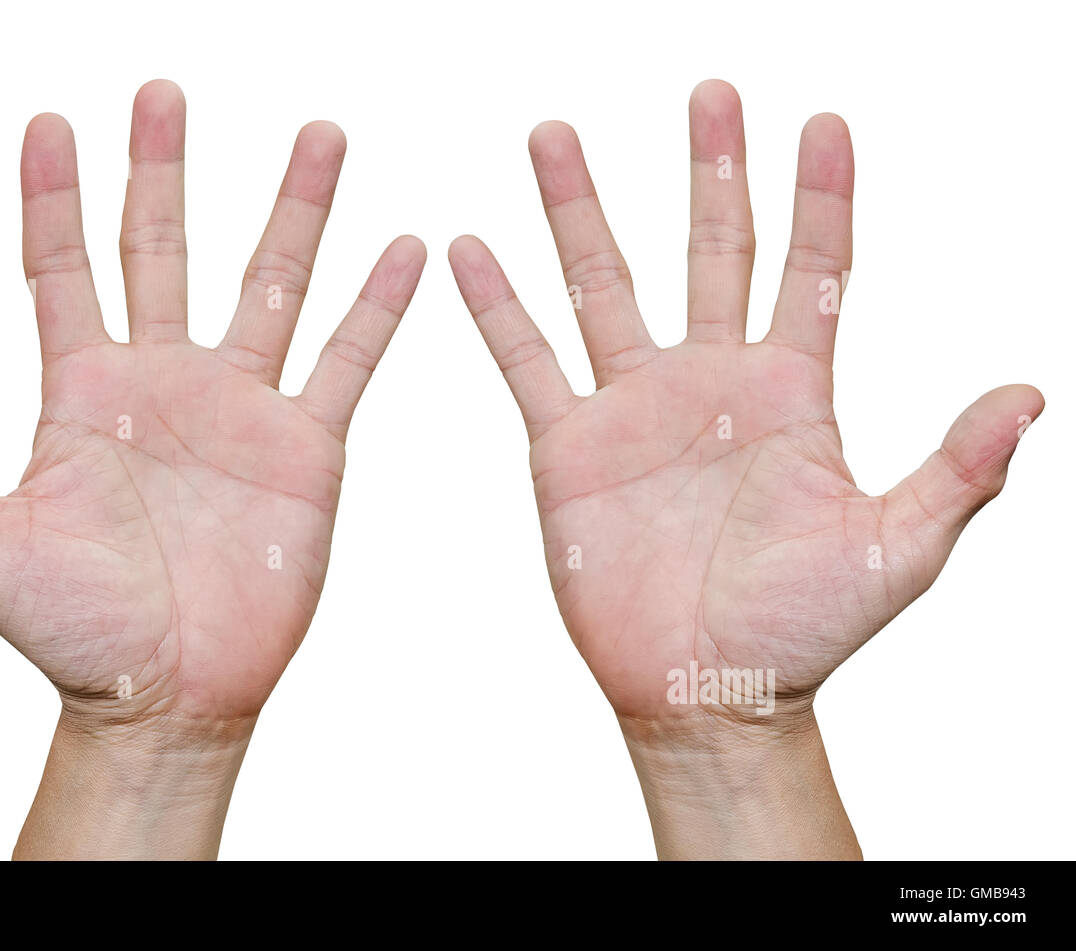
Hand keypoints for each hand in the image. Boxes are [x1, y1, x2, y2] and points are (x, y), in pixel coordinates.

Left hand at [0, 80, 424, 856]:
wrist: (169, 697)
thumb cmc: (72, 635)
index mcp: (82, 394)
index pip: (62, 270)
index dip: (52, 197)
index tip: (50, 122)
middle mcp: (164, 384)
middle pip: (163, 251)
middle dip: (163, 171)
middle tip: (164, 94)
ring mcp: (241, 409)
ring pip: (271, 285)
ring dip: (295, 210)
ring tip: (320, 135)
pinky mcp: (306, 448)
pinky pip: (347, 362)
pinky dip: (376, 307)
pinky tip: (406, 249)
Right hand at [449, 80, 1040, 855]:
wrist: (704, 693)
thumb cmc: (802, 632)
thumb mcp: (897, 552)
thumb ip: (954, 472)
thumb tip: (1030, 396)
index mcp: (790, 395)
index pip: (812, 271)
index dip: (821, 197)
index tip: (823, 122)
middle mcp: (710, 384)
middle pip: (710, 250)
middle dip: (712, 171)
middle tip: (709, 94)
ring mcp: (633, 409)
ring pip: (602, 286)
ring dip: (579, 210)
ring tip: (555, 135)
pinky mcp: (568, 448)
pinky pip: (528, 362)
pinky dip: (497, 307)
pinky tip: (468, 248)